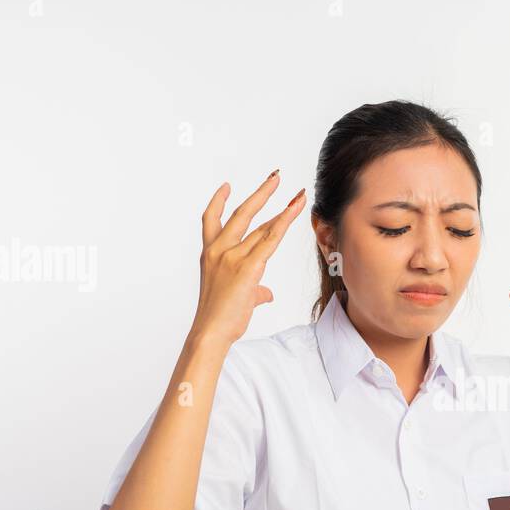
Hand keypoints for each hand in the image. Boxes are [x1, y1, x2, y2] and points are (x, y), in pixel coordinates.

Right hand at [190, 171, 304, 348]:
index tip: (227, 186)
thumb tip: (266, 292)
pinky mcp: (247, 266)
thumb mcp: (238, 298)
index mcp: (210, 255)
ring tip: (298, 196)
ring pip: (262, 227)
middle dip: (261, 194)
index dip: (220, 201)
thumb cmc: (221, 319)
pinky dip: (284, 223)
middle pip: (242, 214)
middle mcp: (219, 250)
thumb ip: (254, 290)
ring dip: (283, 209)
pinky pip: (271, 240)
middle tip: (275, 177)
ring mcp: (232, 256)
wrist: (211, 332)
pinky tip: (295, 211)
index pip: (211, 220)